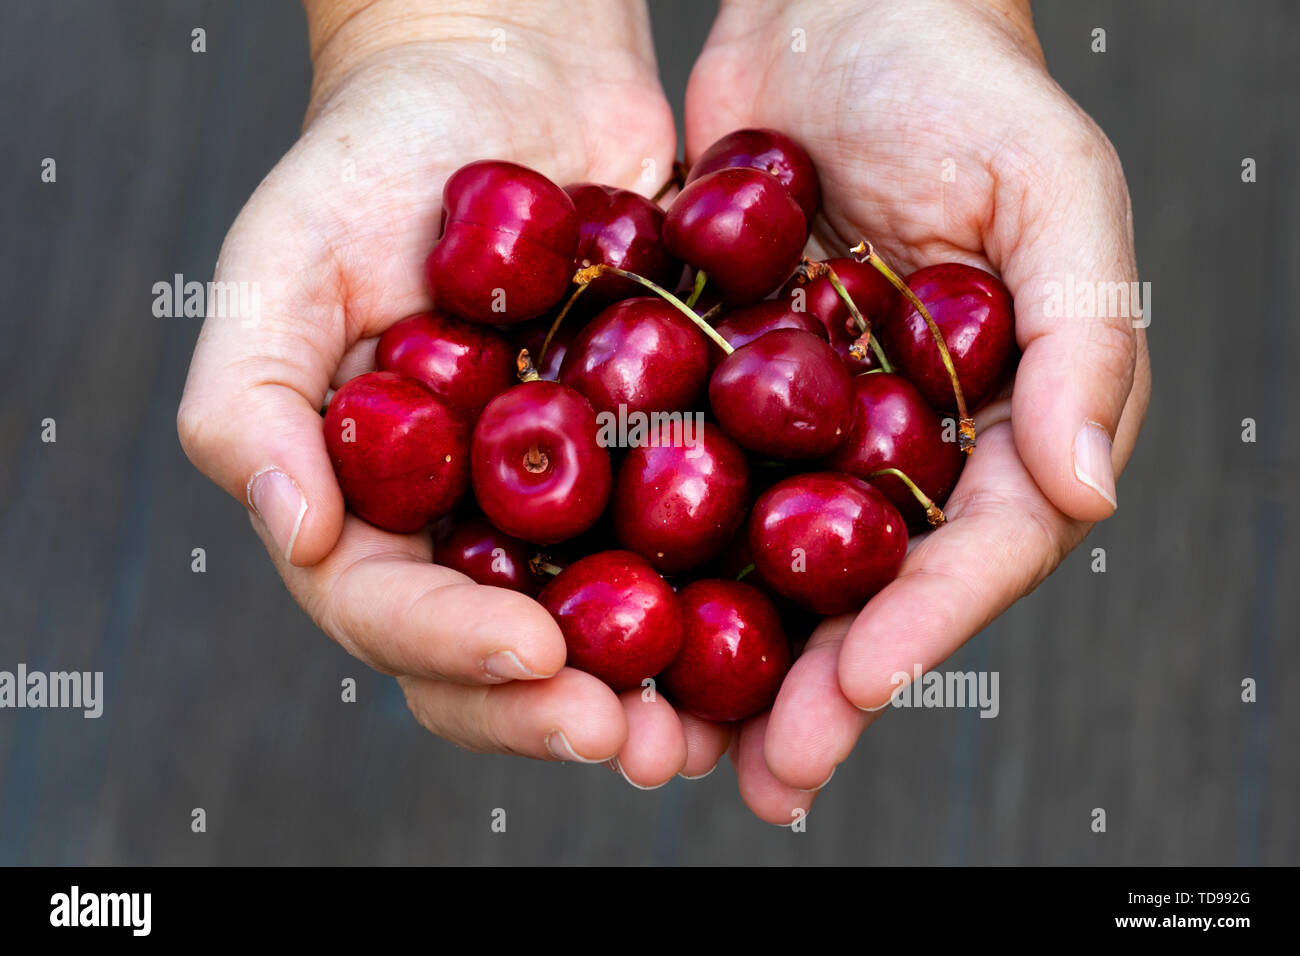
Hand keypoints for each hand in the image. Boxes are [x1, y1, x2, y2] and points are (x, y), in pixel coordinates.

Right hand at [177, 0, 728, 783]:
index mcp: (374, 500)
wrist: (509, 76)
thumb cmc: (376, 156)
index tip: (534, 653)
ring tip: (703, 732)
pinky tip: (778, 634)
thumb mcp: (285, 260)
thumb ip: (250, 398)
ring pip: (600, 627)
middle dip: (555, 709)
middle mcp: (469, 522)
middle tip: (631, 740)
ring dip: (649, 694)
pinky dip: (725, 598)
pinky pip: (687, 542)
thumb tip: (293, 533)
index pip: (392, 609)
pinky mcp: (652, 457)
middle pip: (499, 652)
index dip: (453, 648)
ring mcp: (566, 499)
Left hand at [686, 0, 1150, 821]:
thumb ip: (1084, 336)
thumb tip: (1088, 491)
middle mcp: (903, 448)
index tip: (855, 688)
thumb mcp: (1052, 187)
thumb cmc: (962, 81)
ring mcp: (804, 432)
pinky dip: (644, 559)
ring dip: (723, 663)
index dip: (923, 625)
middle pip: (864, 592)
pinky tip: (598, 622)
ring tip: (671, 746)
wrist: (832, 10)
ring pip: (765, 569)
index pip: (975, 549)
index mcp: (1003, 421)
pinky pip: (682, 487)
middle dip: (817, 691)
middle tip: (763, 779)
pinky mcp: (715, 396)